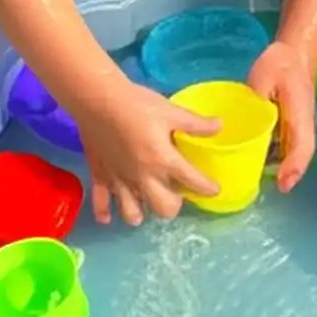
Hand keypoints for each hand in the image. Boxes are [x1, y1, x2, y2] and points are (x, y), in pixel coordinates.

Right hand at [70, 79, 220, 225]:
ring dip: (141, 212)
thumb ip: (196, 124)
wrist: (96, 98)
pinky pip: (101, 202)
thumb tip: (220, 125)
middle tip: (175, 192)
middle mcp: (143, 177)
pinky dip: (105, 212)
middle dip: (174, 205)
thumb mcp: (171, 111)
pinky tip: (108, 217)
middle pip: (164, 208)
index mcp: (164, 161)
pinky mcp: (100, 176)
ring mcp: (120, 180)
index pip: (193, 182)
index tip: (214, 189)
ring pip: (132, 213)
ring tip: (145, 201)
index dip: (208, 188)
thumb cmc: (136, 104)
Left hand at [247, 41, 316, 192]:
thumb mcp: (265, 74)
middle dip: (289, 175)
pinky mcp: (291, 127)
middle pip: (301, 156)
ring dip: (281, 170)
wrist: (295, 55)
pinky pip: (285, 147)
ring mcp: (299, 128)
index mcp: (300, 114)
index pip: (303, 145)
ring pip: (294, 154)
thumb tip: (248, 117)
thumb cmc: (281, 64)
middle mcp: (303, 125)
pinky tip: (254, 163)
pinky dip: (274, 159)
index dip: (294, 166)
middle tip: (274, 189)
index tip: (284, 183)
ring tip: (258, 181)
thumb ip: (258, 95)